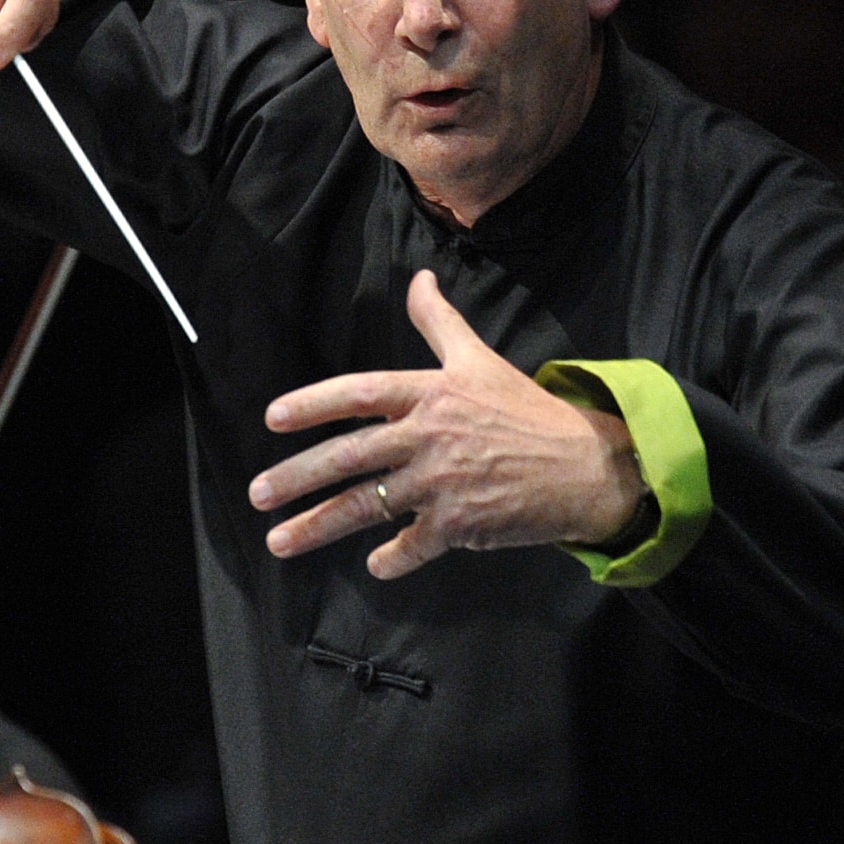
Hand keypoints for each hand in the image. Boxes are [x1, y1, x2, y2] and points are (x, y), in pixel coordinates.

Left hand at [249, 271, 645, 579]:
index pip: (360, 393)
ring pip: (367, 507)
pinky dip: (391, 558)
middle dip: (297, 477)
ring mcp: (442, 483)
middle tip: (257, 493)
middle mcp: (430, 436)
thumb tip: (419, 279)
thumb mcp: (481, 360)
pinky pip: (411, 546)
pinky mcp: (460, 524)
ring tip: (279, 542)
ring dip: (318, 526)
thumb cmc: (530, 411)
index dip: (314, 404)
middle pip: (350, 456)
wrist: (586, 465)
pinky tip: (374, 564)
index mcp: (431, 394)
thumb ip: (440, 323)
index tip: (272, 419)